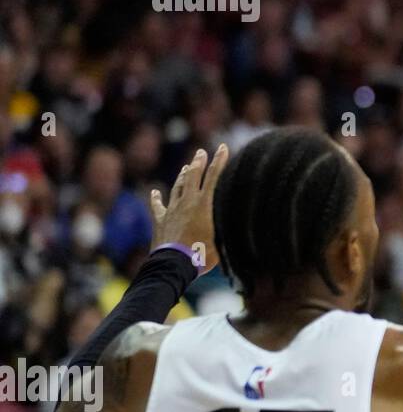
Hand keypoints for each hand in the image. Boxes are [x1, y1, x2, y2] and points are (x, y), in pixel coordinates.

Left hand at [149, 144, 228, 273]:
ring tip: (185, 167)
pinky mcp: (160, 220)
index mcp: (204, 204)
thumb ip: (224, 228)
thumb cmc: (202, 255)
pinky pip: (158, 206)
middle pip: (192, 176)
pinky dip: (157, 198)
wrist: (174, 263)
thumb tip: (236, 225)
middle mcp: (187, 202)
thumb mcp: (221, 240)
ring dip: (182, 176)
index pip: (214, 177)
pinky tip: (155, 192)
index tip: (223, 147)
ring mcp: (172, 210)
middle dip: (198, 162)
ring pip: (177, 187)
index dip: (219, 161)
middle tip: (201, 152)